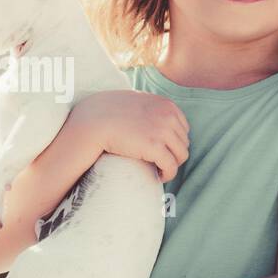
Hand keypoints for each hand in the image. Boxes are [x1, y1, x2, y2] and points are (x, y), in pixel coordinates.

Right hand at [70, 89, 189, 181]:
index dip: (173, 142)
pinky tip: (157, 175)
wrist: (94, 122)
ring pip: (181, 156)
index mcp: (166, 104)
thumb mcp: (136, 101)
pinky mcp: (155, 147)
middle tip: (159, 161)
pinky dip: (167, 174)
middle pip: (183, 142)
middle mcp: (168, 115)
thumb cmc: (108, 113)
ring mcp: (163, 131)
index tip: (162, 150)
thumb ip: (149, 107)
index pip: (183, 128)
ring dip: (171, 164)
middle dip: (172, 153)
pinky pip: (171, 167)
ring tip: (159, 169)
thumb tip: (154, 119)